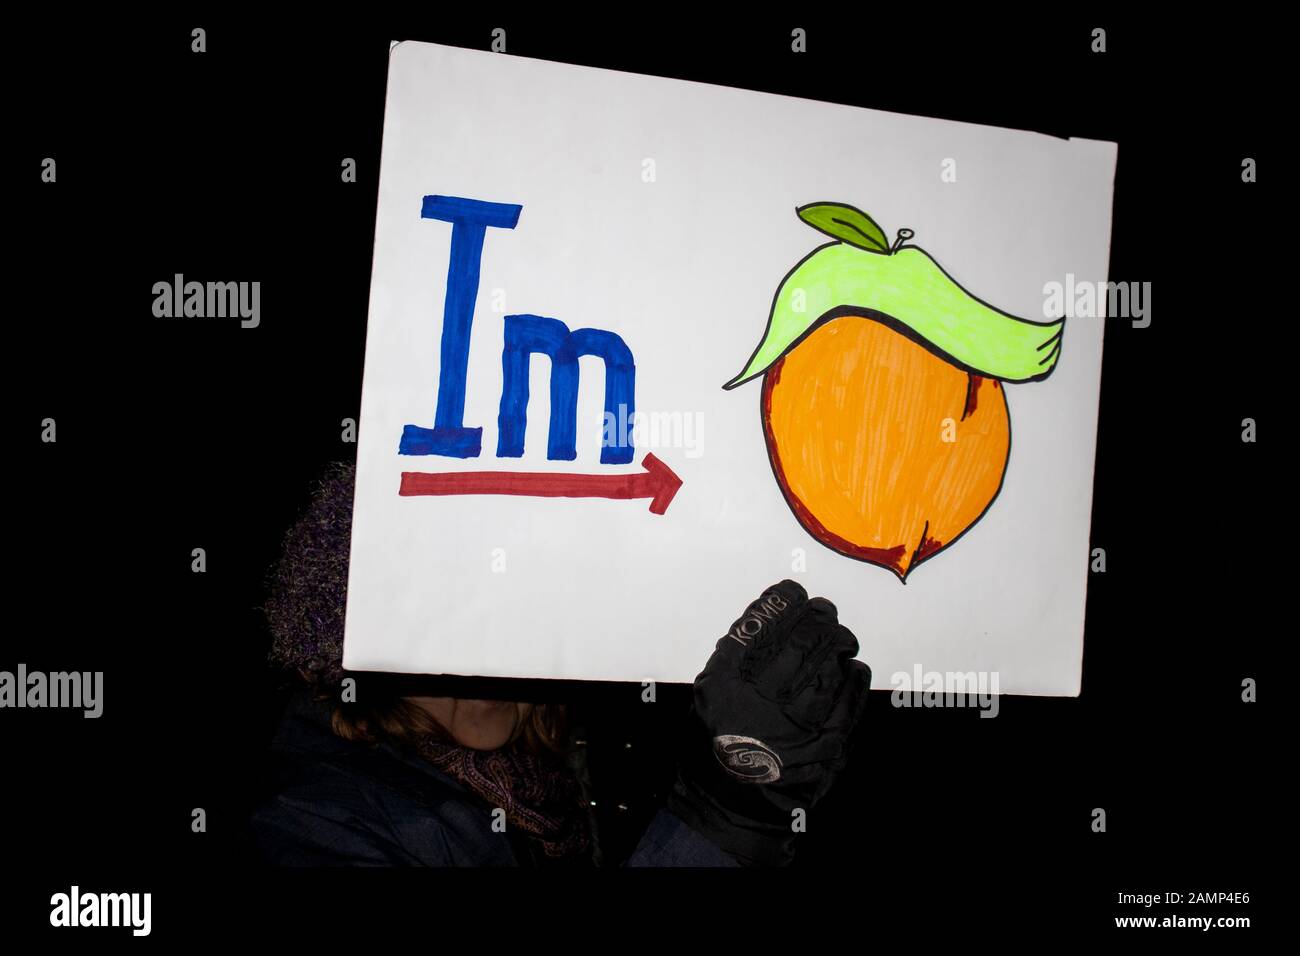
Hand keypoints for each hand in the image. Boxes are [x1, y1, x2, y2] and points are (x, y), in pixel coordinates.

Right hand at [667, 580, 870, 865]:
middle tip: (825, 612)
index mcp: (725, 684)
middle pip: (801, 642)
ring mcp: (794, 727)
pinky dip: (854, 682)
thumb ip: (739, 652)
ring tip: (842, 640)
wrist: (730, 800)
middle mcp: (758, 703)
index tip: (795, 593)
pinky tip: (852, 670)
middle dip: (819, 619)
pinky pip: (848, 703)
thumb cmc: (719, 737)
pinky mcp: (823, 748)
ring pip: (829, 669)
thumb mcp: (710, 689)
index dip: (784, 602)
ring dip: (840, 646)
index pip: (761, 626)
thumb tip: (781, 608)